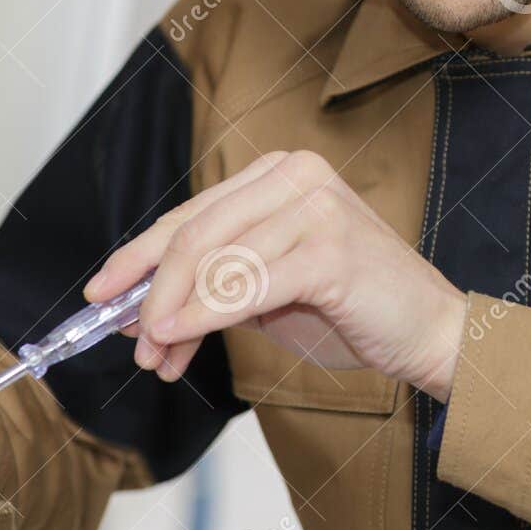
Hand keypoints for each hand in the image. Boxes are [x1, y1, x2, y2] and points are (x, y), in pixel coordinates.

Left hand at [85, 150, 467, 399]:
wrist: (429, 333)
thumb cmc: (352, 310)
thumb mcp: (268, 293)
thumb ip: (213, 288)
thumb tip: (139, 312)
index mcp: (279, 173)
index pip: (191, 214)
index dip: (138, 255)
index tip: (101, 293)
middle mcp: (295, 176)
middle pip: (194, 232)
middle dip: (151, 292)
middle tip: (131, 341)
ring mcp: (314, 207)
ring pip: (215, 260)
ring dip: (174, 314)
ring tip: (159, 356)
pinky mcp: (329, 249)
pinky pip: (245, 284)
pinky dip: (203, 315)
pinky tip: (179, 338)